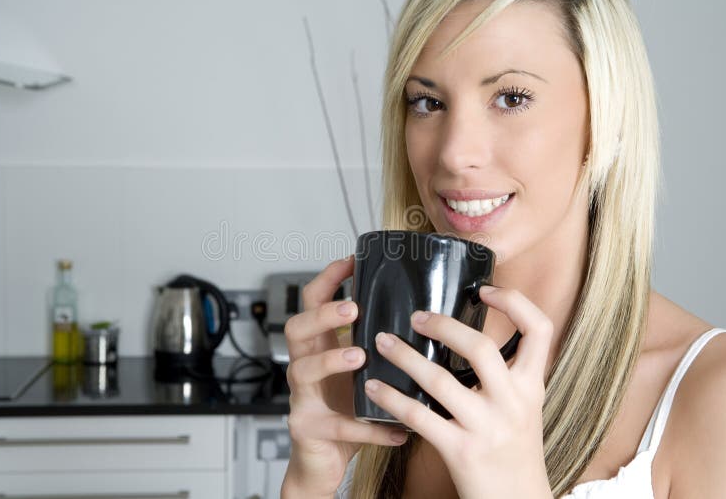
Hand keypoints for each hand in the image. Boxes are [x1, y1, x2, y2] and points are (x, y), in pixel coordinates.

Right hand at [281, 255, 409, 498]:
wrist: (324, 464)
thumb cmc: (347, 412)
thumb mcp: (363, 375)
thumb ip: (380, 349)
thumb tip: (429, 321)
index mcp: (320, 348)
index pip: (313, 303)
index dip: (327, 280)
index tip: (350, 261)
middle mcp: (305, 367)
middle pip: (296, 329)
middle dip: (322, 314)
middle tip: (351, 308)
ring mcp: (302, 398)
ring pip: (302, 371)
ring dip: (331, 361)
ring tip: (359, 357)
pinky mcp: (308, 429)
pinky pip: (336, 426)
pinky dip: (367, 428)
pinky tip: (395, 431)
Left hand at [362, 285, 554, 498]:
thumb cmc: (514, 451)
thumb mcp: (523, 408)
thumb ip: (505, 375)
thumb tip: (465, 334)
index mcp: (532, 386)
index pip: (540, 330)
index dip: (514, 302)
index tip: (485, 289)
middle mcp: (514, 402)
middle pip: (481, 348)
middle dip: (444, 326)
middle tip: (416, 316)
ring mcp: (487, 427)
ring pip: (440, 380)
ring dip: (405, 357)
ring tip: (382, 342)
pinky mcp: (461, 450)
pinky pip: (418, 416)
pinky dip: (391, 398)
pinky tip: (373, 388)